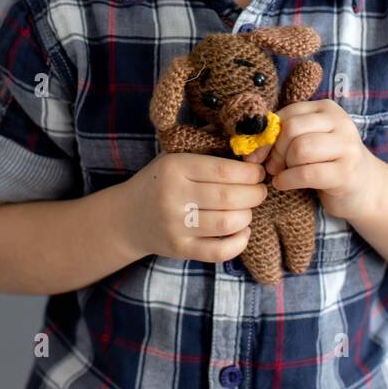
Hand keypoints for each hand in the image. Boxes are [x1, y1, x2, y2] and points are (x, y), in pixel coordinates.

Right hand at [121, 152, 268, 262]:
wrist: (127, 217)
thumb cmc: (160, 181)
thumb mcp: (176, 155)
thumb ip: (208, 143)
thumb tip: (246, 136)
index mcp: (174, 167)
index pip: (223, 170)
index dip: (250, 173)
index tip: (259, 173)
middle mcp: (173, 196)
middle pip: (229, 197)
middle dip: (254, 194)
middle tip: (260, 191)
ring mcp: (176, 226)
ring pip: (227, 223)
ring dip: (247, 216)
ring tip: (248, 208)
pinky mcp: (180, 249)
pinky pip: (218, 251)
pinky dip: (239, 243)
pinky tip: (243, 231)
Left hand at [243, 100, 382, 221]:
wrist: (365, 188)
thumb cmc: (327, 162)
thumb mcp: (308, 140)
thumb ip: (283, 135)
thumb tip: (248, 146)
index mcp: (327, 108)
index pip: (287, 113)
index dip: (267, 134)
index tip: (257, 153)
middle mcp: (340, 122)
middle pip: (292, 129)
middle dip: (276, 150)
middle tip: (271, 166)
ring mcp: (347, 147)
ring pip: (300, 149)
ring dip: (284, 166)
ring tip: (281, 174)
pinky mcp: (347, 173)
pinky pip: (307, 173)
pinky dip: (288, 180)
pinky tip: (283, 184)